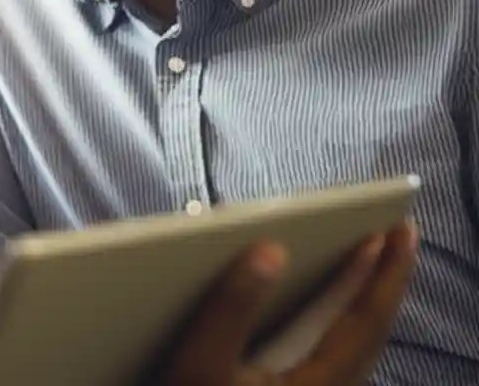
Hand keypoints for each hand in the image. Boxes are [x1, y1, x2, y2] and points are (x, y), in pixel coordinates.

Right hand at [161, 221, 417, 385]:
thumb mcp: (199, 369)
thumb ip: (232, 308)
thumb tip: (270, 250)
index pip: (364, 321)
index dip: (383, 274)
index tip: (400, 231)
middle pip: (371, 336)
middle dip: (384, 284)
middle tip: (397, 238)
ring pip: (357, 351)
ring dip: (364, 305)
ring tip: (367, 269)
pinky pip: (337, 361)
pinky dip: (341, 327)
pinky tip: (325, 318)